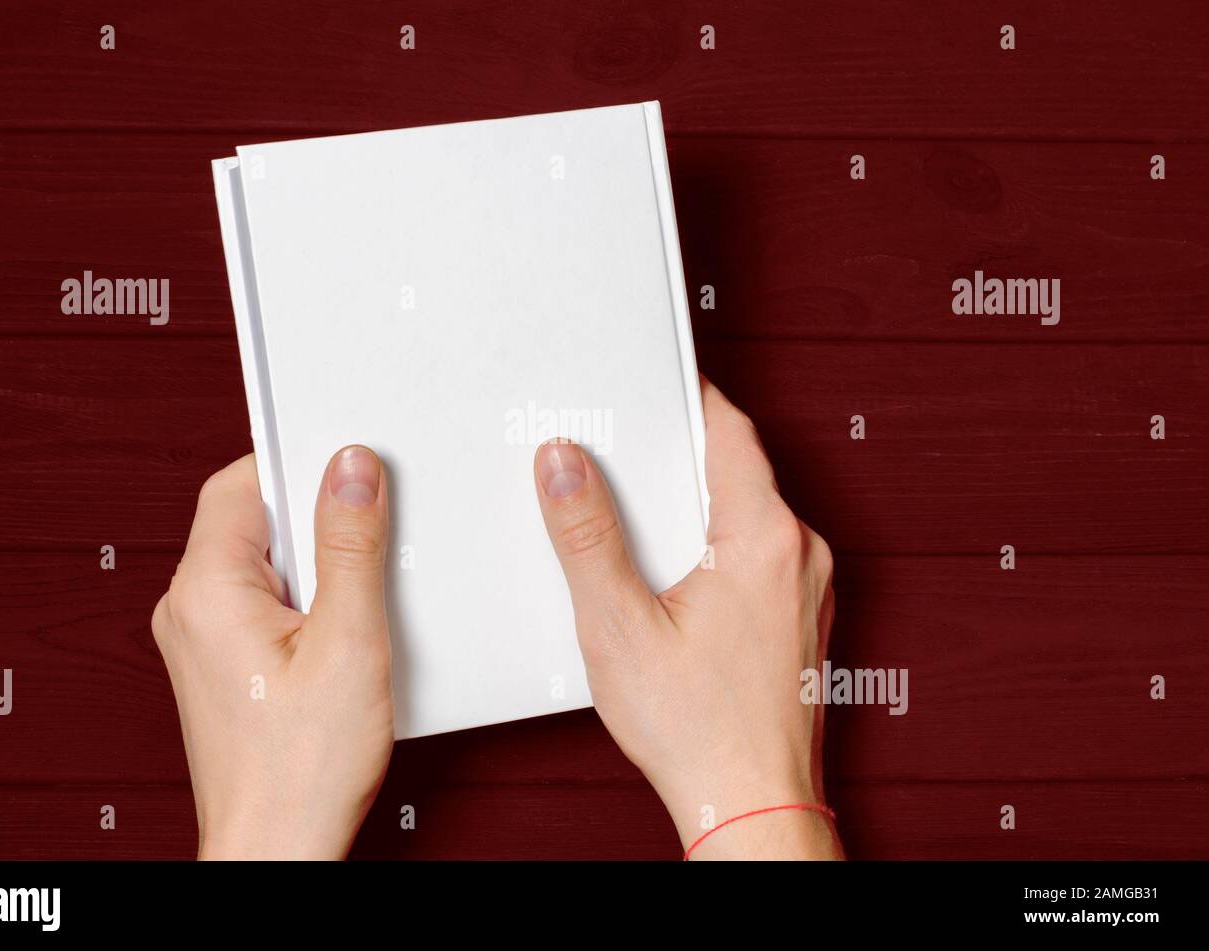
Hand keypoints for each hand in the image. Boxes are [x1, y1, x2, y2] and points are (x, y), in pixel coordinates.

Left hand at [152, 447, 392, 858]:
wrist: (277, 850)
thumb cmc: (302, 768)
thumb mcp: (349, 641)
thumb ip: (350, 546)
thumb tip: (351, 468)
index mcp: (206, 590)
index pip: (240, 482)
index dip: (297, 463)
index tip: (350, 461)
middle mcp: (189, 609)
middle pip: (253, 521)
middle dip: (317, 519)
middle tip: (373, 534)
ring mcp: (200, 639)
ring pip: (263, 564)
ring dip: (317, 565)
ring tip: (363, 595)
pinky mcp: (221, 665)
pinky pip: (262, 603)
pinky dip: (307, 601)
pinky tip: (346, 630)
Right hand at [532, 376, 840, 859]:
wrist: (752, 807)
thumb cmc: (699, 732)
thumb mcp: (619, 627)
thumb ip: (587, 537)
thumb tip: (564, 465)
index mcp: (765, 541)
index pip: (730, 432)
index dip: (688, 395)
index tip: (654, 374)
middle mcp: (801, 556)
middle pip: (738, 470)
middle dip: (679, 453)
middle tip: (625, 447)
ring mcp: (806, 590)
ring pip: (749, 515)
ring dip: (696, 503)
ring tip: (639, 514)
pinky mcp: (799, 619)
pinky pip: (759, 555)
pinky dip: (717, 545)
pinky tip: (672, 574)